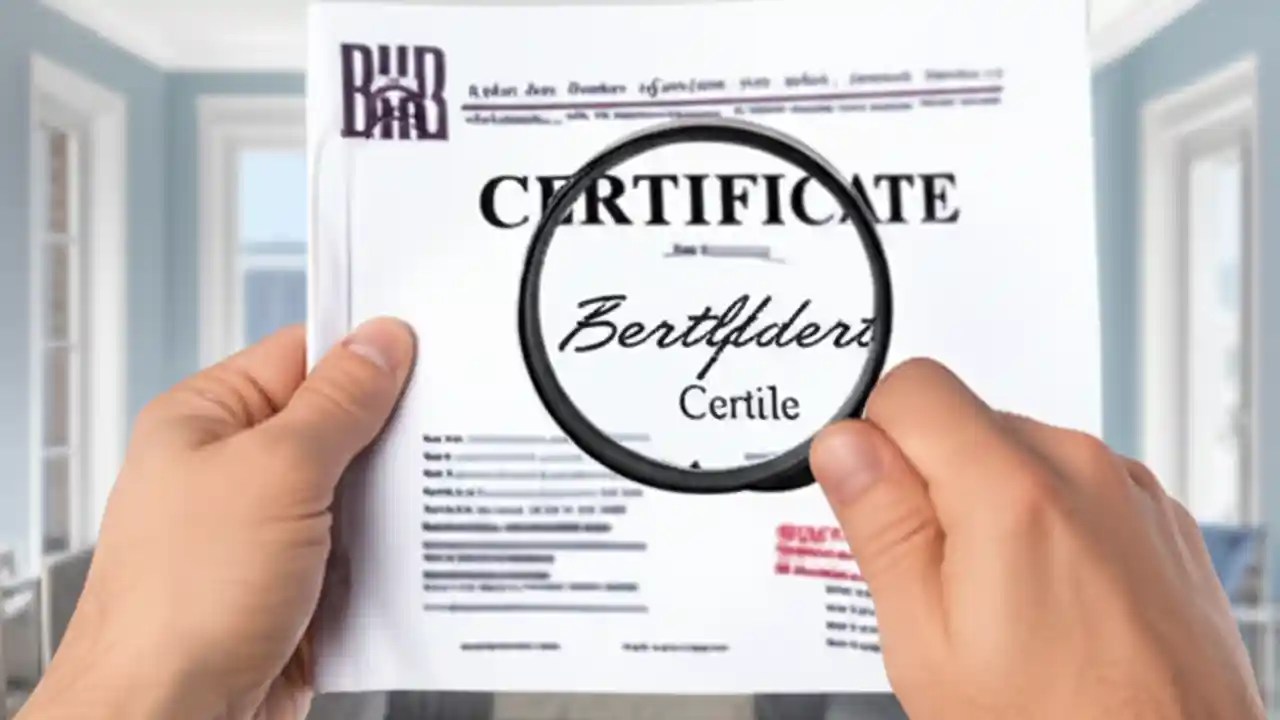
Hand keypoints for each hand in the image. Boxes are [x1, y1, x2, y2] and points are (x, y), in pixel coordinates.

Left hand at [18, 319, 414, 719]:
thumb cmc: (180, 606)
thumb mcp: (275, 473)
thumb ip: (337, 402)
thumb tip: (381, 342)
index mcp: (207, 420)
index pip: (302, 354)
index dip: (365, 351)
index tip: (425, 353)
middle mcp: (234, 472)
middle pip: (339, 424)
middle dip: (391, 434)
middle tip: (441, 431)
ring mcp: (267, 532)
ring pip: (358, 492)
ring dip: (395, 503)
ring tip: (427, 502)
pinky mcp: (297, 586)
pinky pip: (362, 552)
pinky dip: (392, 556)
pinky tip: (415, 557)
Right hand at [810, 359, 1263, 718]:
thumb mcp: (928, 641)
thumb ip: (881, 525)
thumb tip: (843, 446)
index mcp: (1013, 492)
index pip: (911, 387)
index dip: (873, 439)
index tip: (874, 498)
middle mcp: (1084, 472)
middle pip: (965, 420)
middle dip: (932, 481)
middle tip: (938, 580)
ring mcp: (1132, 494)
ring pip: (1019, 453)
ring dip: (990, 503)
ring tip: (1001, 602)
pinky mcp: (1162, 519)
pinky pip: (1075, 488)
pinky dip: (1048, 524)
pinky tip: (1051, 601)